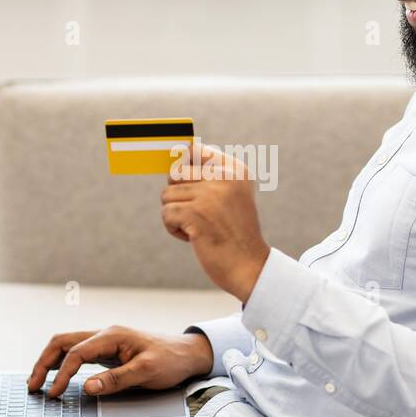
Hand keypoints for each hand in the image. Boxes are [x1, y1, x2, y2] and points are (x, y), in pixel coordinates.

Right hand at [27, 326, 214, 397]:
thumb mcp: (146, 372)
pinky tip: (57, 377)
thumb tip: (86, 387)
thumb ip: (116, 380)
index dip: (61, 374)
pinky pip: (77, 353)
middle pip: (62, 342)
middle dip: (44, 362)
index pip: (76, 352)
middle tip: (33, 385)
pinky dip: (62, 363)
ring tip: (38, 382)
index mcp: (111, 336)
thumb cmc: (170, 361)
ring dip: (50, 361)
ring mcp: (105, 341)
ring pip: (67, 345)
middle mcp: (104, 335)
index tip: (53, 393)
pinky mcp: (107, 351)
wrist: (187, 354)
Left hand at [161, 142, 270, 301]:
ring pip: (167, 195)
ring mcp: (210, 195)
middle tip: (197, 213)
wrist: (249, 266)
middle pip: (175, 173)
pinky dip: (174, 229)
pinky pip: (166, 213)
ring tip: (200, 227)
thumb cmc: (235, 232)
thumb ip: (208, 174)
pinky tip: (195, 238)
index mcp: (235, 169)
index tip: (193, 190)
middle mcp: (224, 177)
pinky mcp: (195, 214)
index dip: (184, 170)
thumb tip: (175, 152)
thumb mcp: (232, 195)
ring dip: (177, 215)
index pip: (193, 150)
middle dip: (178, 195)